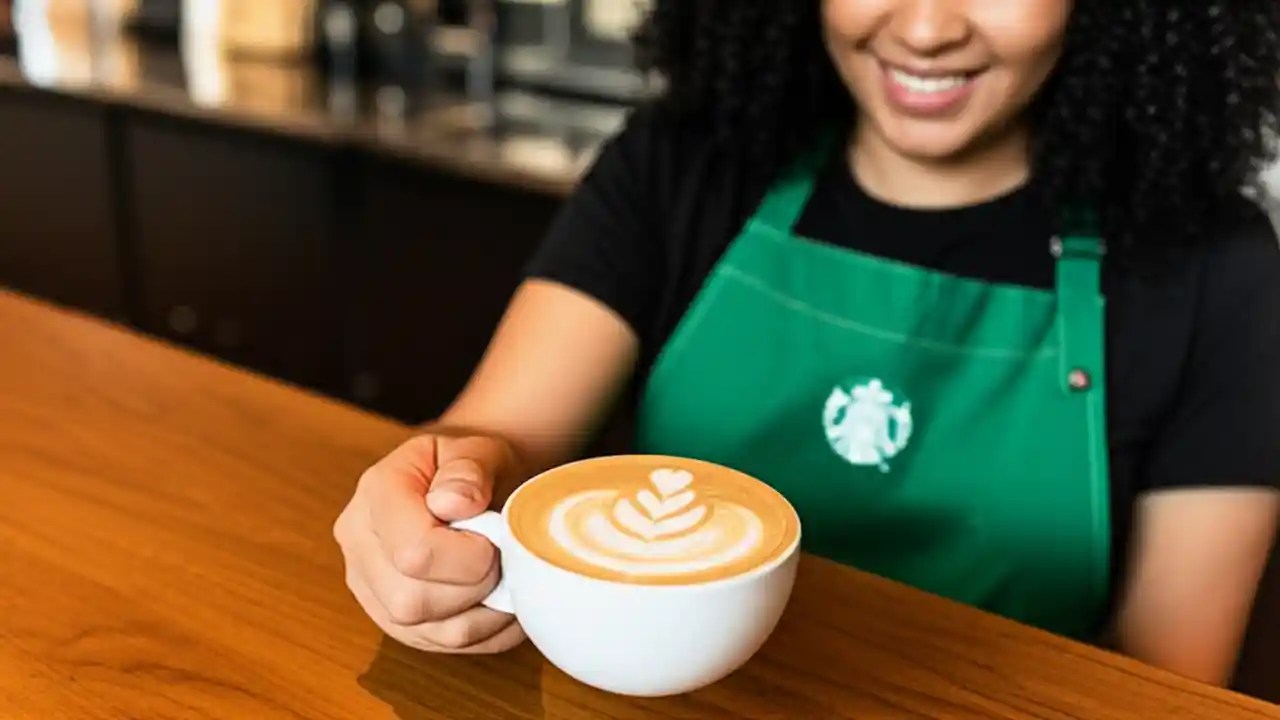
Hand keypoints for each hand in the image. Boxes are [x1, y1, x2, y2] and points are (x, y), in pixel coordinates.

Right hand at [333, 432, 526, 653]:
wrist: (464, 482)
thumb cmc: (471, 466)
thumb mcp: (478, 449)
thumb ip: (468, 470)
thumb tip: (455, 503)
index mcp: (376, 492)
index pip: (414, 551)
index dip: (468, 557)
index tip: (495, 539)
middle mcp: (358, 542)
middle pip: (411, 600)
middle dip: (473, 588)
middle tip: (501, 559)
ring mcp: (368, 584)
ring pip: (423, 630)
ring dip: (480, 615)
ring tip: (505, 580)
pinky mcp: (388, 615)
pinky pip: (434, 644)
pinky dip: (480, 632)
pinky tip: (500, 604)